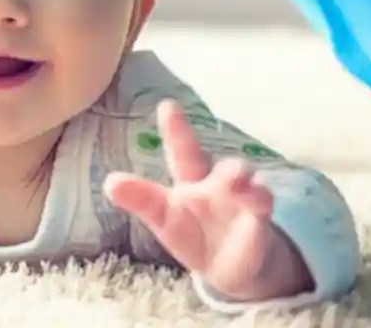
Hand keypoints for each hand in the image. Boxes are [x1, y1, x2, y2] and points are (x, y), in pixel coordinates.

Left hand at [104, 100, 311, 301]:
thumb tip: (109, 182)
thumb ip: (141, 199)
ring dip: (244, 182)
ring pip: (250, 187)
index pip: (183, 151)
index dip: (177, 130)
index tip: (168, 106)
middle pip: (224, 169)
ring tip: (238, 182)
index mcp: (192, 179)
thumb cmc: (192, 232)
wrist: (229, 265)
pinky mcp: (258, 222)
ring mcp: (243, 201)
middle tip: (219, 161)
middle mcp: (219, 184)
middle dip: (223, 163)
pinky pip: (260, 209)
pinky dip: (258, 203)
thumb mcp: (163, 217)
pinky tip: (256, 200)